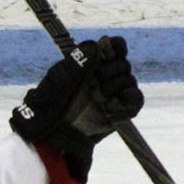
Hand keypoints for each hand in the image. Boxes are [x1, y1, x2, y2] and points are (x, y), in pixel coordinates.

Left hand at [9, 36, 143, 182]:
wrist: (51, 138)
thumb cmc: (48, 107)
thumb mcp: (57, 81)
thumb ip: (76, 62)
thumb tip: (95, 45)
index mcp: (88, 65)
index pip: (110, 48)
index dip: (115, 46)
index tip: (115, 48)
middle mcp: (102, 78)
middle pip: (123, 64)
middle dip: (112, 71)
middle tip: (97, 83)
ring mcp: (112, 95)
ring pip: (129, 81)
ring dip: (117, 87)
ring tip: (100, 99)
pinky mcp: (120, 113)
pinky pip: (136, 101)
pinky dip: (130, 100)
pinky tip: (114, 105)